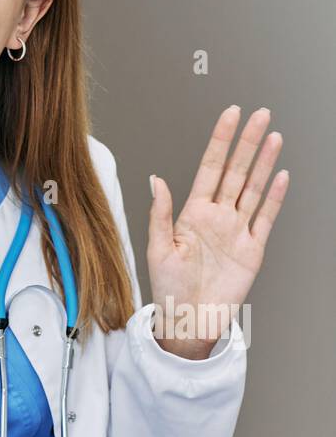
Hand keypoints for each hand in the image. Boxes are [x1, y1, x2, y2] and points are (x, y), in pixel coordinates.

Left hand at [147, 106, 288, 358]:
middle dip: (248, 142)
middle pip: (236, 171)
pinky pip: (265, 218)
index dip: (220, 140)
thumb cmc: (168, 289)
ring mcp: (236, 230)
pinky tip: (281, 176)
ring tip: (274, 136)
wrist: (189, 321)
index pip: (211, 167)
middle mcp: (217, 216)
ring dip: (264, 163)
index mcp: (193, 212)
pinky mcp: (252, 249)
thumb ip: (160, 213)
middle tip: (260, 115)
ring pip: (254, 189)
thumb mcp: (157, 249)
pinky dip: (274, 197)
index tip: (230, 115)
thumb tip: (156, 180)